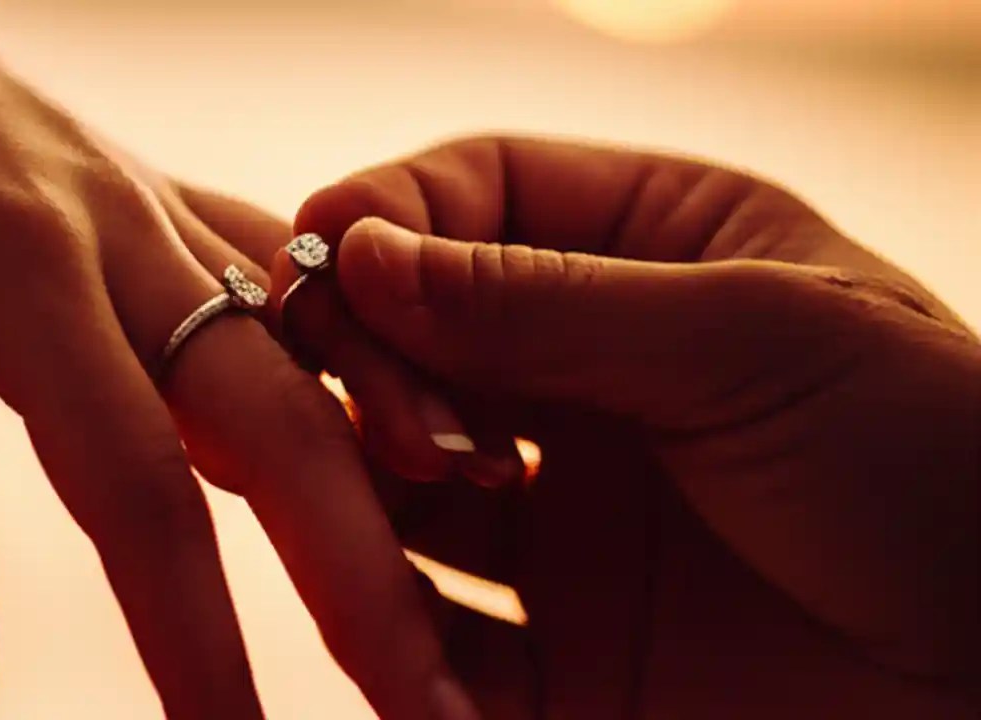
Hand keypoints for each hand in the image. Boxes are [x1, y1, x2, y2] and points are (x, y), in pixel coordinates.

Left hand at [0, 3, 474, 717]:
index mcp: (15, 268)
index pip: (135, 488)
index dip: (196, 637)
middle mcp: (124, 234)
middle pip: (280, 427)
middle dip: (361, 584)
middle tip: (431, 709)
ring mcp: (163, 208)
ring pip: (320, 354)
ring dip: (400, 480)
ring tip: (468, 587)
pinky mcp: (174, 200)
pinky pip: (301, 286)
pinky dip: (373, 366)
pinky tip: (428, 440)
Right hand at [273, 136, 979, 716]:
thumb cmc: (942, 470)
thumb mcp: (752, 342)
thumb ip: (545, 300)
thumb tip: (360, 251)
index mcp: (660, 260)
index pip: (480, 196)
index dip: (391, 217)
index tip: (322, 256)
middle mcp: (598, 382)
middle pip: (418, 339)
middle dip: (370, 361)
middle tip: (372, 408)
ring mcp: (573, 516)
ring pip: (403, 483)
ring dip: (364, 492)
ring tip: (371, 508)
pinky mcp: (566, 646)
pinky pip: (439, 633)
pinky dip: (397, 632)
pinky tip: (402, 632)